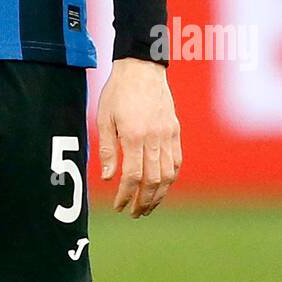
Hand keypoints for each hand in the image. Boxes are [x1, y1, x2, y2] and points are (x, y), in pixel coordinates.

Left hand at [97, 57, 181, 216]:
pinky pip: (176, 161)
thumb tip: (108, 178)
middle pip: (153, 180)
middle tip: (134, 213)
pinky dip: (170, 178)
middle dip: (143, 202)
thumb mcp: (104, 117)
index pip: (133, 176)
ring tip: (148, 206)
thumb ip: (108, 149)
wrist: (142, 68)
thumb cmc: (118, 92)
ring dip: (158, 195)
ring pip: (168, 175)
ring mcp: (168, 135)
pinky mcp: (175, 131)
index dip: (126, 195)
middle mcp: (154, 138)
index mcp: (134, 135)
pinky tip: (161, 186)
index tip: (118, 206)